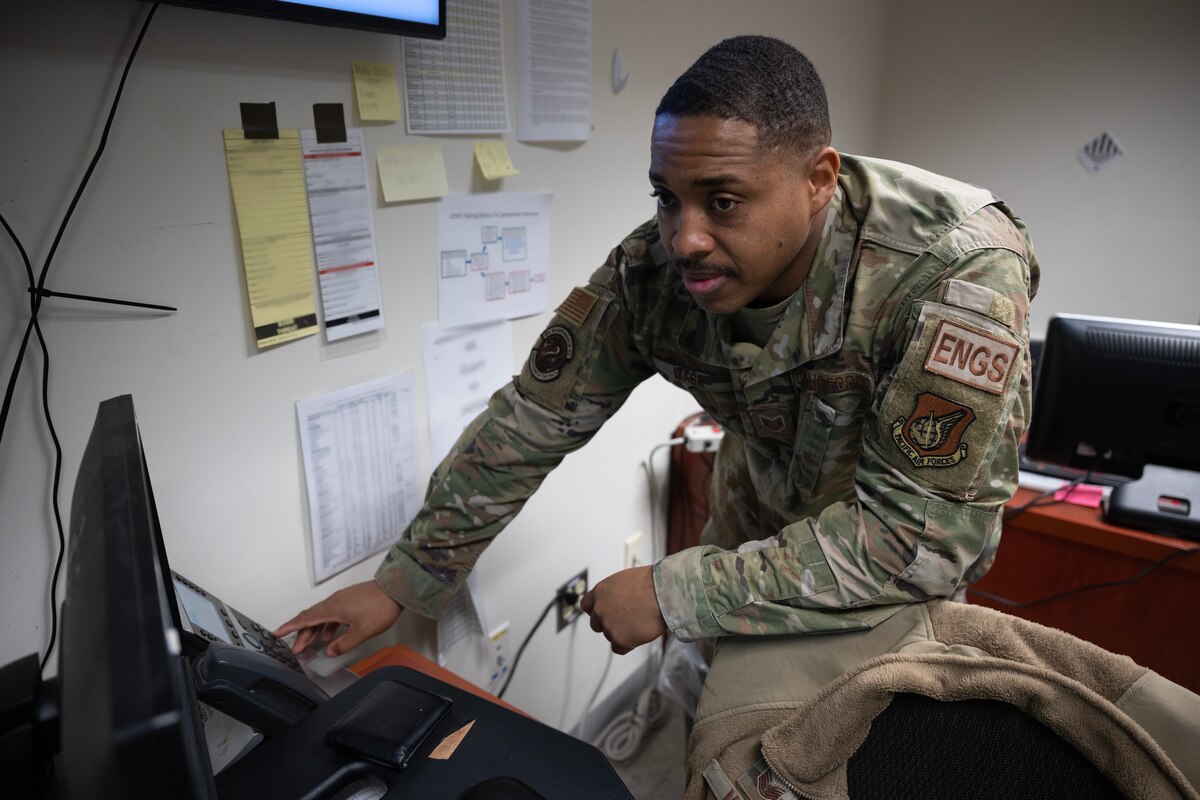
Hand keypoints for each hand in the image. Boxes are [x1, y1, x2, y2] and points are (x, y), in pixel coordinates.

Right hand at [273, 580, 401, 657]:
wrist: (395, 589)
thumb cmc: (380, 607)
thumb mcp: (363, 631)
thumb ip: (345, 643)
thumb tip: (331, 651)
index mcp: (333, 608)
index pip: (306, 619)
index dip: (290, 627)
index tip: (277, 632)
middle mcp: (334, 602)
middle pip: (311, 618)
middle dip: (302, 634)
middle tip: (296, 649)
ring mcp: (342, 600)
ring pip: (322, 616)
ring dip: (315, 630)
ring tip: (312, 644)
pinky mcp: (349, 600)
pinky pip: (332, 613)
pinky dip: (328, 625)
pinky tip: (332, 635)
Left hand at [580, 565, 667, 653]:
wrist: (664, 593)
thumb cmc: (651, 583)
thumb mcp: (624, 580)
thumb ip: (613, 592)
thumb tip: (617, 600)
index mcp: (600, 592)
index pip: (586, 605)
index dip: (596, 610)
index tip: (604, 612)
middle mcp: (600, 609)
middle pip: (596, 624)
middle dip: (609, 623)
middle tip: (625, 620)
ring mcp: (608, 625)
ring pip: (609, 636)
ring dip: (621, 632)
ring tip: (639, 622)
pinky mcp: (620, 640)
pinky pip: (618, 648)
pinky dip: (628, 644)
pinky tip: (638, 635)